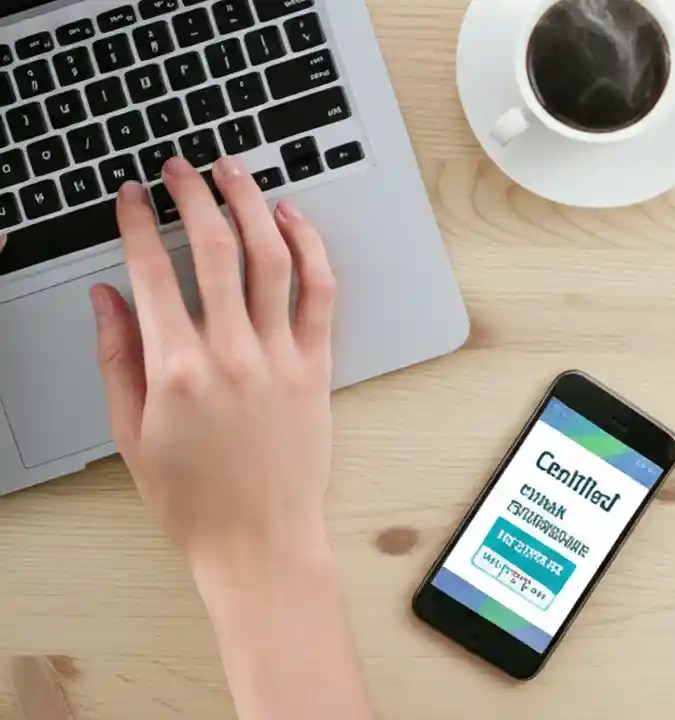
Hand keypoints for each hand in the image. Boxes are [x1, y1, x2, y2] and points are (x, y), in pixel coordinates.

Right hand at [91, 156, 336, 567]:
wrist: (259, 540)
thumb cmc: (193, 497)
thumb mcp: (131, 431)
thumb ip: (116, 356)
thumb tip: (106, 295)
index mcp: (175, 370)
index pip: (151, 271)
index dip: (136, 222)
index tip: (130, 194)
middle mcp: (231, 354)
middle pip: (214, 249)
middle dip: (193, 195)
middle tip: (180, 166)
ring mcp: (281, 357)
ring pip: (271, 259)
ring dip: (251, 205)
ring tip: (234, 173)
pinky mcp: (318, 367)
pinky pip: (320, 293)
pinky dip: (309, 249)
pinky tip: (292, 221)